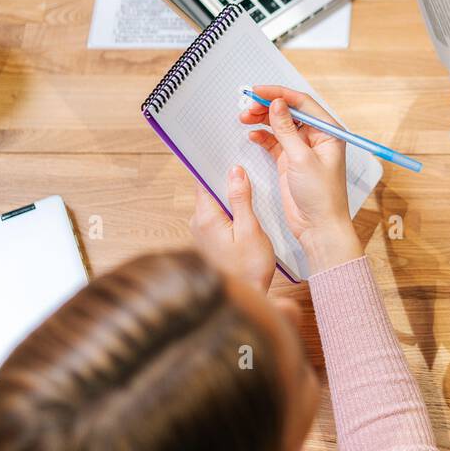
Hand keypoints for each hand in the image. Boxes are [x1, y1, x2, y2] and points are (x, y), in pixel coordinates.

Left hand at [190, 168, 274, 290]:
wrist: (246, 296)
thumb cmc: (249, 268)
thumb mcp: (250, 229)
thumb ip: (241, 199)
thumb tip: (235, 171)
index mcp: (205, 218)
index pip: (202, 181)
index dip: (214, 166)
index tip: (225, 154)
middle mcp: (198, 223)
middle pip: (209, 190)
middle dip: (227, 181)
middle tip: (248, 172)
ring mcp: (202, 232)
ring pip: (215, 203)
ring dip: (231, 197)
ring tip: (251, 193)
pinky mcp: (209, 239)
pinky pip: (218, 215)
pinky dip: (231, 211)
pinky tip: (246, 214)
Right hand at [239, 84, 363, 271]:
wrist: (319, 227)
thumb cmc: (321, 196)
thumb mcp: (301, 158)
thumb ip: (286, 129)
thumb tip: (277, 104)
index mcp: (328, 132)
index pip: (303, 103)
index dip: (280, 94)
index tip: (258, 91)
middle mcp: (317, 137)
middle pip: (289, 112)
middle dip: (267, 106)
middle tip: (247, 107)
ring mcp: (302, 149)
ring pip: (279, 125)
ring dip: (262, 120)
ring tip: (244, 118)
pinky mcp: (290, 162)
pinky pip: (274, 142)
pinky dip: (263, 136)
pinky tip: (252, 135)